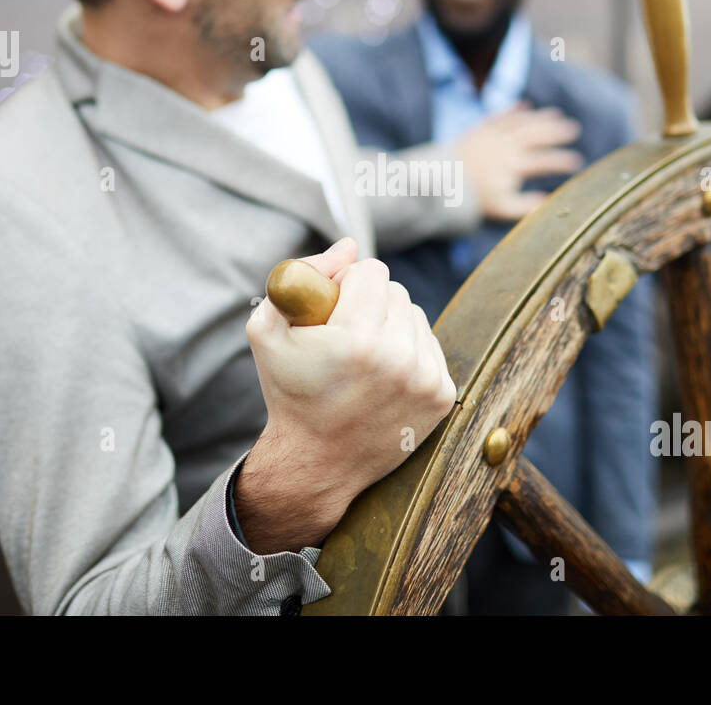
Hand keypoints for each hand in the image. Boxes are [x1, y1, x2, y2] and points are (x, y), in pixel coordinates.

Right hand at [237, 238, 456, 553]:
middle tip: (343, 339)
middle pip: (395, 291)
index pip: (372, 270)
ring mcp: (426, 380)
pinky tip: (383, 376)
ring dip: (390, 326)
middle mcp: (399, 359)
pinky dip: (408, 351)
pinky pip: (429, 345)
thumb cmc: (288, 391)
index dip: (345, 284)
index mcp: (358, 340)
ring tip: (362, 359)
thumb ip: (302, 275)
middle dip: (368, 304)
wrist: (316, 463)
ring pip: (414, 316)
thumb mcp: (268, 329)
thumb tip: (349, 246)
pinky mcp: (442, 396)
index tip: (330, 310)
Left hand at [453, 104, 582, 219]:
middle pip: (536, 135)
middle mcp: (505, 147)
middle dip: (556, 131)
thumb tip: (548, 203)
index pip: (544, 161)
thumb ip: (525, 206)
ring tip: (557, 115)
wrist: (442, 183)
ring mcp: (492, 136)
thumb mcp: (501, 208)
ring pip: (521, 122)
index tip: (576, 162)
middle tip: (574, 129)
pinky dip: (513, 110)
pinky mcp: (480, 130)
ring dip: (540, 117)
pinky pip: (499, 116)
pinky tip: (525, 106)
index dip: (562, 161)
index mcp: (513, 166)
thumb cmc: (475, 199)